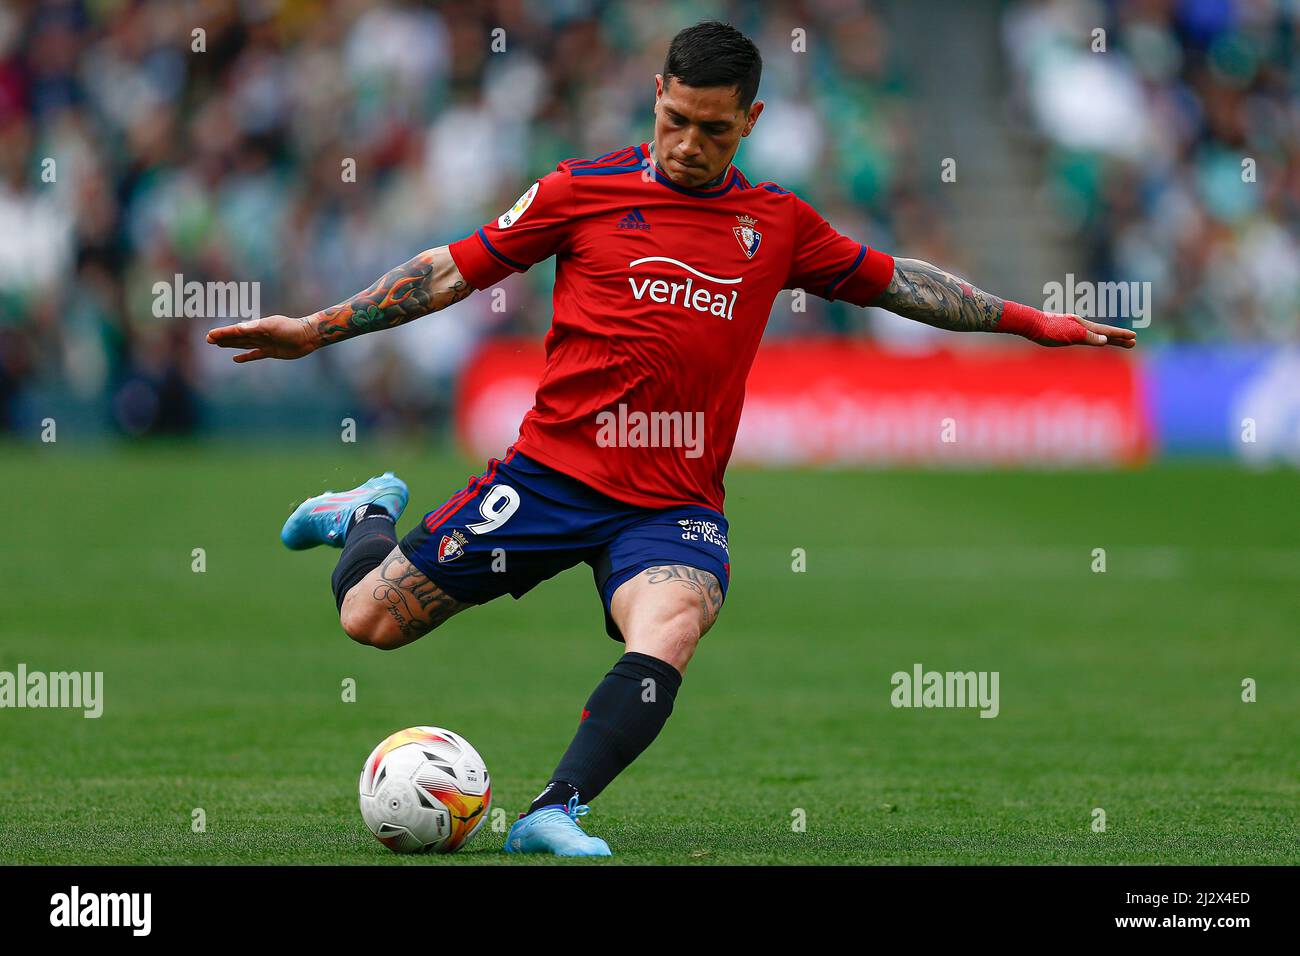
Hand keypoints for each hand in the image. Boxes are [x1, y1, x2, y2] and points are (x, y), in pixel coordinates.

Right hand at [205, 315, 320, 361]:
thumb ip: (255, 327)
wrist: (307, 336)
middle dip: (223, 338)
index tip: (210, 335)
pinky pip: (254, 355)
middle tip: (208, 339)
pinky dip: (245, 356)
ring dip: (230, 345)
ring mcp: (264, 343)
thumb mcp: (272, 326)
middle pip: (237, 337)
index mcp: (256, 327)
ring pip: (243, 344)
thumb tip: (238, 328)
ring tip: (218, 345)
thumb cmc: (291, 328)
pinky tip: (236, 359)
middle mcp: (258, 334)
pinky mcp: (271, 352)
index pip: (235, 330)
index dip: (223, 333)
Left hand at [1034, 312, 1137, 348]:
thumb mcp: (1071, 335)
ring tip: (1119, 341)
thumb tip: (1106, 339)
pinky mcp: (1065, 332)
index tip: (1134, 337)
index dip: (1120, 335)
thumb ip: (1089, 337)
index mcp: (1084, 327)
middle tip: (1133, 342)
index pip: (1107, 331)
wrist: (1032, 324)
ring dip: (1108, 338)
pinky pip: (1085, 336)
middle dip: (1119, 338)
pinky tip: (1093, 339)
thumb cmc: (1050, 330)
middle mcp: (1081, 326)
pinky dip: (1094, 338)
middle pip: (1104, 333)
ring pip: (1095, 334)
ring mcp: (1073, 328)